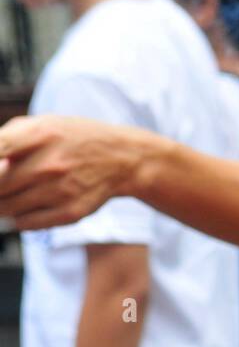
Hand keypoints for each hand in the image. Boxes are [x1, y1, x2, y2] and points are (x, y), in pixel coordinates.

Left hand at [0, 115, 136, 230]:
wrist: (120, 160)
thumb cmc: (74, 140)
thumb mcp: (43, 123)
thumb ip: (10, 137)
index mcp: (39, 133)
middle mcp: (48, 164)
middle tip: (4, 184)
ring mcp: (59, 191)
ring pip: (7, 207)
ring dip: (3, 203)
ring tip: (12, 193)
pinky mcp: (68, 213)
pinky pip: (25, 223)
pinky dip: (18, 217)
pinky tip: (27, 206)